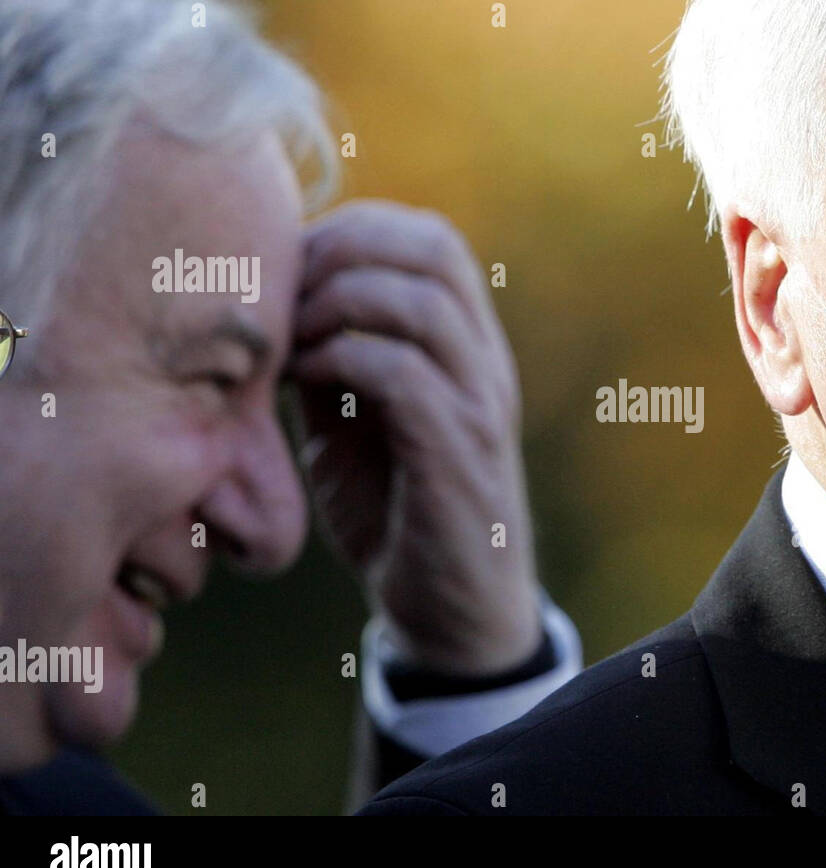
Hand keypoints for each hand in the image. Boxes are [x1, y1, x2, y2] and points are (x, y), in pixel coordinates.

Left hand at [291, 200, 540, 675]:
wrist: (453, 614)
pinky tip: (304, 384)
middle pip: (434, 248)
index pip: (433, 239)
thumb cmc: (399, 513)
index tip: (292, 267)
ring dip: (340, 305)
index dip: (356, 230)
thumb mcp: (356, 422)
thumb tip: (275, 302)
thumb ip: (335, 359)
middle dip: (344, 251)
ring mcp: (479, 409)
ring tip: (293, 341)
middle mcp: (486, 365)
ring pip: (423, 304)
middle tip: (285, 294)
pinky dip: (343, 362)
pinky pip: (405, 376)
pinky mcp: (458, 459)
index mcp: (468, 347)